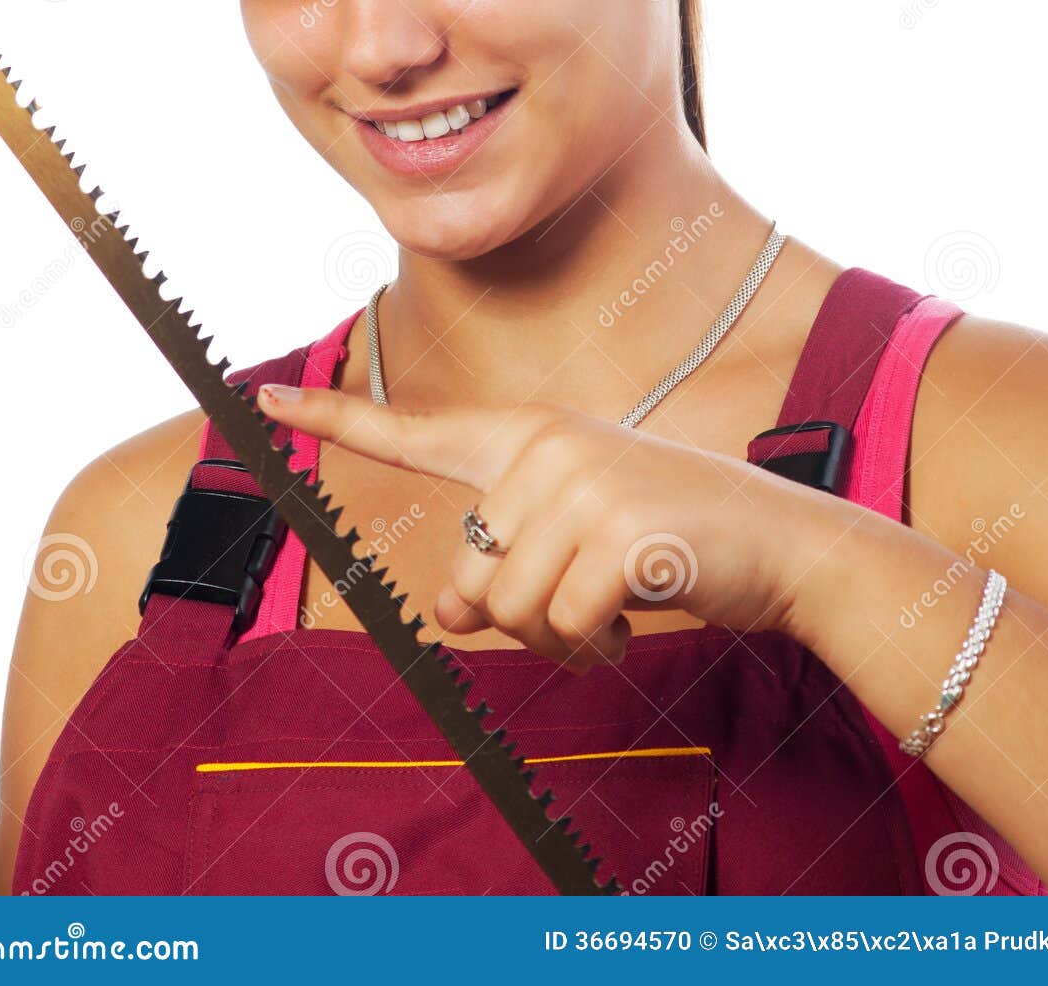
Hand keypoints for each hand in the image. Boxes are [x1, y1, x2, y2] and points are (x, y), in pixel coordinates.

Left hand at [256, 384, 819, 672]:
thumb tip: (446, 612)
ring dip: (557, 637)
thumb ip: (504, 560)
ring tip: (610, 609)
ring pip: (507, 608)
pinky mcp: (617, 534)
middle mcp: (545, 448)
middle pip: (470, 574)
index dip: (335, 420)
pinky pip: (561, 627)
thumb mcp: (576, 539)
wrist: (780, 543)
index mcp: (530, 437)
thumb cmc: (670, 539)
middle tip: (582, 605)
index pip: (416, 429)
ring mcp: (582, 485)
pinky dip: (594, 646)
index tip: (266, 400)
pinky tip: (632, 621)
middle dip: (520, 615)